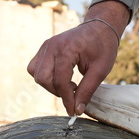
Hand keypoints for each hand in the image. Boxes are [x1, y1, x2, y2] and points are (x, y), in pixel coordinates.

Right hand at [27, 0, 127, 115]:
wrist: (100, 27)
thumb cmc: (103, 47)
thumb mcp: (100, 70)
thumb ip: (87, 90)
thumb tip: (77, 111)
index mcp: (66, 49)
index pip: (60, 81)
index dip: (66, 99)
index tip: (73, 112)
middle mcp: (52, 46)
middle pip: (43, 78)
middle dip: (57, 91)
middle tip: (74, 92)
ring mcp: (46, 46)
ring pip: (36, 74)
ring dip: (50, 85)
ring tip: (68, 84)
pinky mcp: (44, 48)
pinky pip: (36, 67)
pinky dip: (46, 77)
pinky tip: (61, 77)